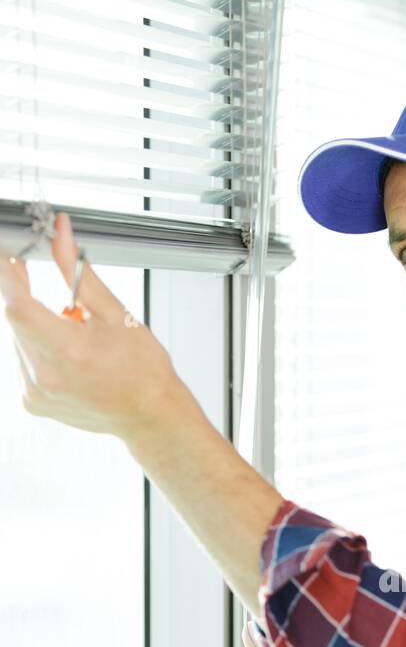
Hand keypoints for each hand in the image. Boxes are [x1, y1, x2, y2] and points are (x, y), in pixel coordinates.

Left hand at [0, 211, 186, 436]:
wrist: (149, 413)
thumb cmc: (142, 369)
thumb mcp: (114, 311)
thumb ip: (76, 269)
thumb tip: (59, 233)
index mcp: (70, 352)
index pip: (17, 304)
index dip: (8, 274)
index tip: (8, 254)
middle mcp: (46, 376)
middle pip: (14, 318)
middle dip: (22, 293)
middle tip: (30, 272)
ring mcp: (35, 392)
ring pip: (15, 337)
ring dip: (32, 322)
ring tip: (68, 329)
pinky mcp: (31, 401)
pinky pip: (21, 359)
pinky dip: (35, 346)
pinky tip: (62, 351)